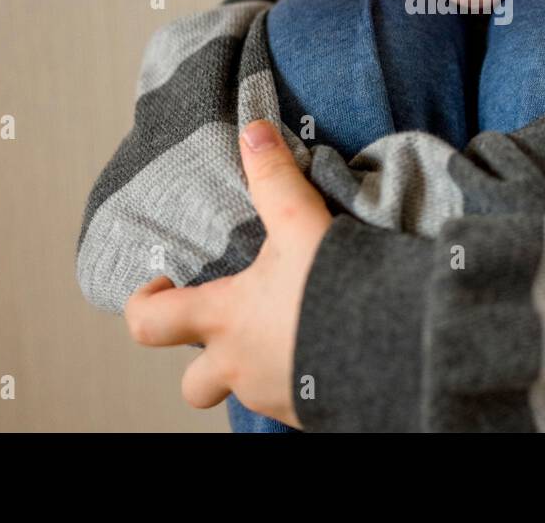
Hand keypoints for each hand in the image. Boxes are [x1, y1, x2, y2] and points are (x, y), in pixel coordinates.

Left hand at [123, 119, 333, 427]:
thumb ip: (275, 179)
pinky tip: (329, 350)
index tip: (164, 284)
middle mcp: (241, 368)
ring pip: (248, 390)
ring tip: (293, 330)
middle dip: (203, 361)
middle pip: (193, 386)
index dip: (144, 303)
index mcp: (226, 321)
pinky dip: (301, 377)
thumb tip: (252, 130)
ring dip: (258, 366)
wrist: (399, 348)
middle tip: (233, 325)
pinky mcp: (311, 413)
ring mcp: (276, 397)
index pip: (147, 324)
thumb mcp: (302, 226)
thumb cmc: (338, 291)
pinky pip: (292, 400)